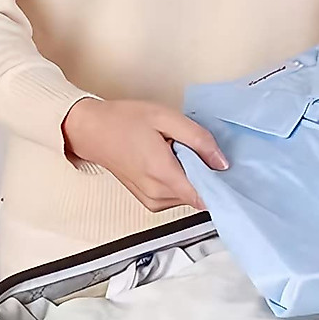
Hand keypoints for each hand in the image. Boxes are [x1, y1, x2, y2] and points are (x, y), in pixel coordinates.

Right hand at [61, 98, 227, 212]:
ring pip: (189, 197)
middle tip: (194, 152)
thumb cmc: (124, 121)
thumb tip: (222, 163)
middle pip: (199, 195)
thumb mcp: (166, 117)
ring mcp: (153, 201)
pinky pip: (178, 197)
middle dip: (204, 176)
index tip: (227, 174)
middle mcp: (158, 194)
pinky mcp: (151, 202)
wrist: (91, 131)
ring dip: (191, 178)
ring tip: (176, 155)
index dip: (220, 187)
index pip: (205, 197)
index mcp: (163, 173)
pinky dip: (180, 182)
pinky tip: (169, 163)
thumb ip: (198, 139)